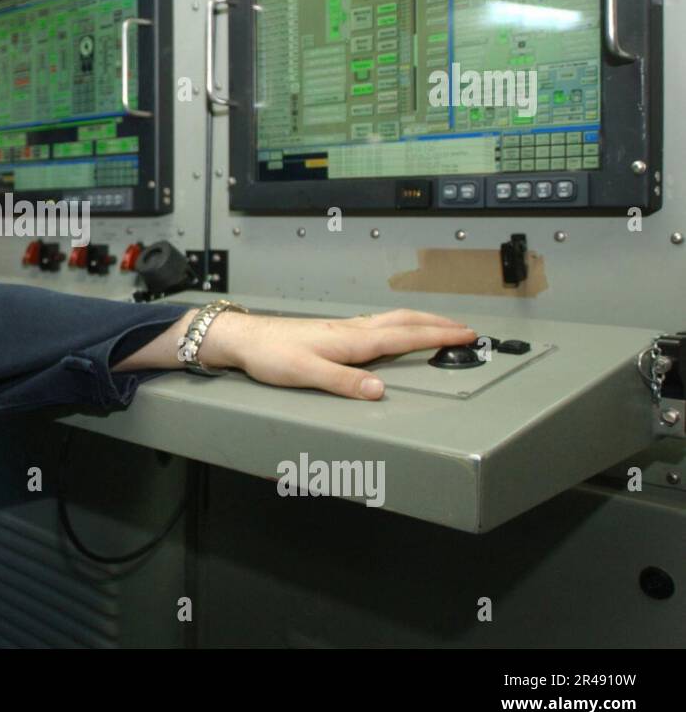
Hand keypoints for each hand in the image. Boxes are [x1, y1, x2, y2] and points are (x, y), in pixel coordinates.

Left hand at [205, 308, 478, 400]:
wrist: (244, 338)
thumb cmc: (270, 354)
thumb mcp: (305, 373)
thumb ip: (343, 383)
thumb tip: (379, 391)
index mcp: (352, 340)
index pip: (404, 336)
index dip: (438, 336)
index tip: (466, 335)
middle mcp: (351, 330)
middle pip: (404, 322)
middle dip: (437, 324)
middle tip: (466, 328)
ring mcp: (343, 329)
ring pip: (391, 320)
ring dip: (420, 320)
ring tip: (440, 324)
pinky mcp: (333, 332)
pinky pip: (377, 324)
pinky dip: (399, 324)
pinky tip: (395, 330)